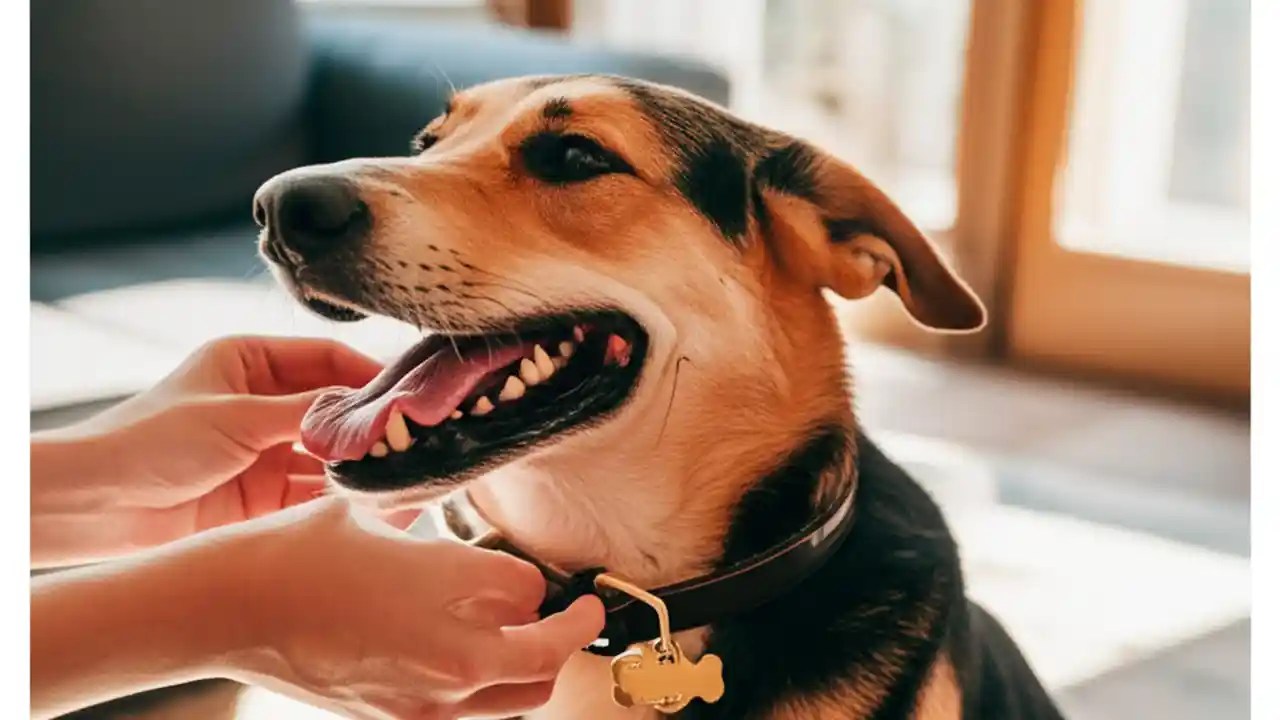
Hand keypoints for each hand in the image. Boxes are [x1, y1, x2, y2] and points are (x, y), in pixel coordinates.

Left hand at [31, 336, 384, 564]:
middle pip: (333, 410)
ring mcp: (264, 453)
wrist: (98, 505)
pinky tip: (368, 500)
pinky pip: (314, 494)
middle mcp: (262, 405)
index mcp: (249, 363)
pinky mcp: (262, 499)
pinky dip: (339, 497)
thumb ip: (306, 411)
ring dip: (357, 464)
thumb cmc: (151, 440)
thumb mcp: (236, 414)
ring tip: (397, 471)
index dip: (367, 373)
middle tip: (412, 436)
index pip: (326, 358)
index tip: (406, 393)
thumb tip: (369, 411)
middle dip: (368, 425)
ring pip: (329, 455)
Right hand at [32, 498, 605, 719]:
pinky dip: (490, 693)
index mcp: (449, 588)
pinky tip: (474, 661)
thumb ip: (434, 528)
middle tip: (583, 611)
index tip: (531, 565)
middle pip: (547, 657)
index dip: (537, 575)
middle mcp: (449, 653)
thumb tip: (466, 523)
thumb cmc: (292, 551)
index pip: (532, 591)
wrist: (223, 609)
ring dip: (536, 667)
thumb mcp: (373, 516)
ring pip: (519, 698)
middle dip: (572, 631)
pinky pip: (470, 716)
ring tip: (533, 639)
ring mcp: (422, 699)